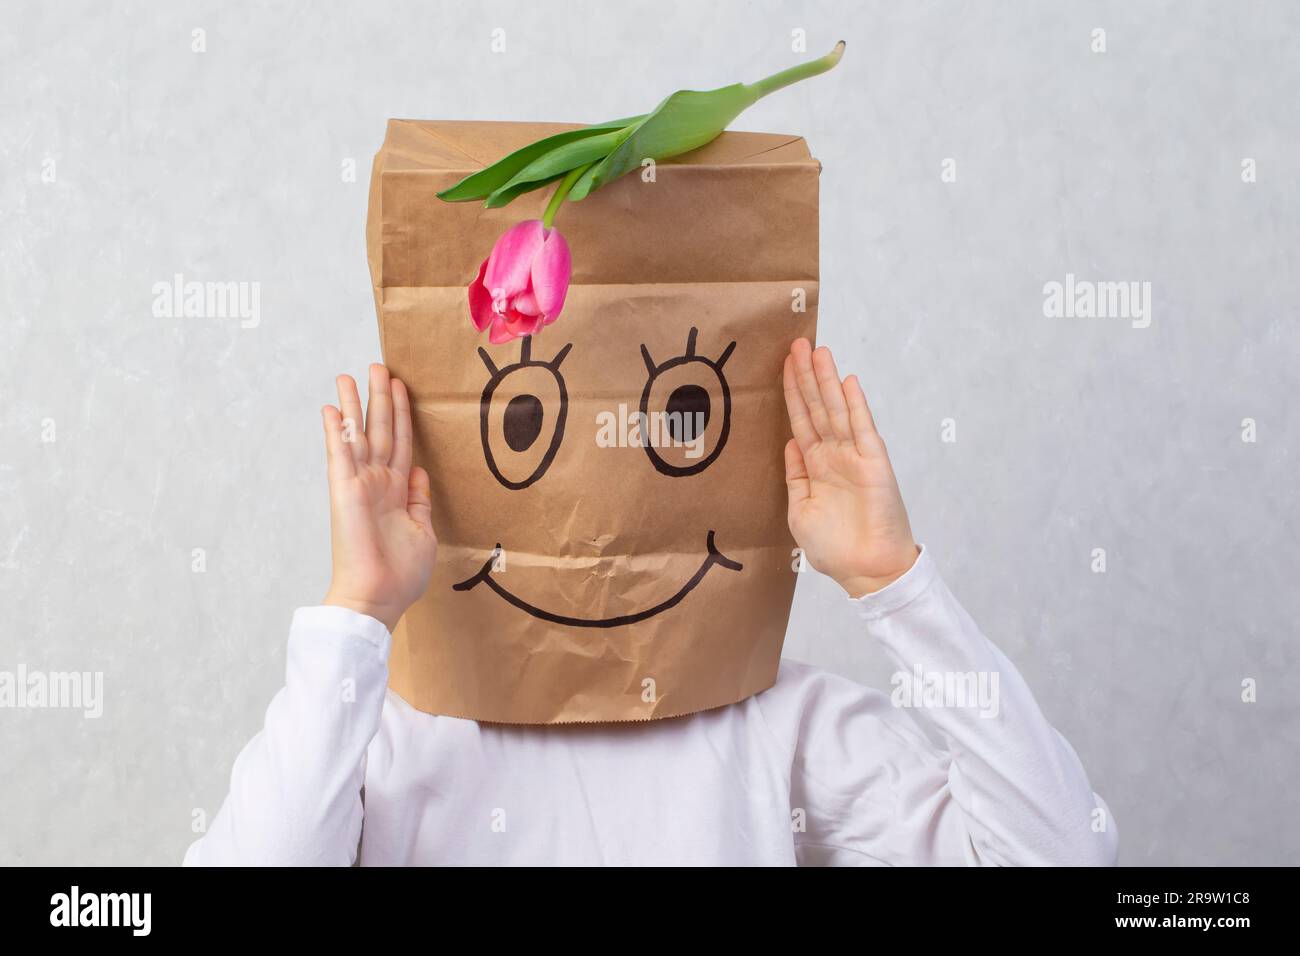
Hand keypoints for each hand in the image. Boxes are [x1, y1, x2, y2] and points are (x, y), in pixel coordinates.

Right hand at [320, 365, 436, 629]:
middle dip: (380, 397)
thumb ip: (420, 500)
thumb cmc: (400, 574)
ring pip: (358, 434)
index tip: (402, 387)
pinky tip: (329, 407)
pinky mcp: (344, 490)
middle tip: (379, 365)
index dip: (403, 414)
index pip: (402, 443)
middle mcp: (377, 482)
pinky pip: (339, 453)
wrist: (377, 598)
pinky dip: (334, 429)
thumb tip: (420, 473)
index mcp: (397, 491)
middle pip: (381, 430)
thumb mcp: (422, 530)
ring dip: (355, 403)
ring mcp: (360, 484)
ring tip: (351, 373)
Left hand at [782, 339, 918, 597]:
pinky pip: (862, 428)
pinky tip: (847, 381)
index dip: (792, 392)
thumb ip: (795, 475)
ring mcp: (855, 457)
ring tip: (818, 351)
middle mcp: (834, 455)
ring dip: (827, 381)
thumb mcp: (799, 510)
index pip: (801, 420)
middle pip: (818, 407)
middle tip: (797, 343)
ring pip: (838, 410)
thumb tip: (789, 443)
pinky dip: (856, 405)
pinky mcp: (874, 463)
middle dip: (807, 376)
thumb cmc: (833, 548)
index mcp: (815, 466)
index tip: (784, 364)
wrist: (865, 571)